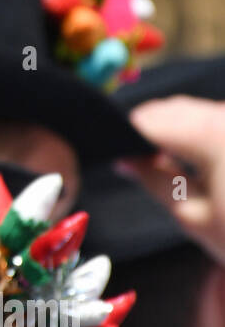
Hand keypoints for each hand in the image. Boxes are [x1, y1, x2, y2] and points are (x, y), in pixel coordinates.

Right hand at [117, 95, 224, 265]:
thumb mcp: (193, 217)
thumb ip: (153, 181)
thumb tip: (124, 159)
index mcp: (210, 135)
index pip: (148, 121)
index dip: (123, 136)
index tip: (112, 154)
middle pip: (172, 109)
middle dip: (149, 132)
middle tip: (136, 164)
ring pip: (195, 111)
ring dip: (175, 131)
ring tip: (167, 167)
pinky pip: (216, 119)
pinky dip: (200, 134)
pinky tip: (200, 163)